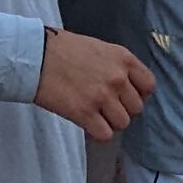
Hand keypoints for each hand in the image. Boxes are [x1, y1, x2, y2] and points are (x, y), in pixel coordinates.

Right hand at [33, 27, 154, 141]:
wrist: (33, 55)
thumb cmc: (62, 49)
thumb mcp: (99, 48)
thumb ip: (116, 66)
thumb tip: (126, 85)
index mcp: (123, 59)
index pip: (149, 85)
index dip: (139, 94)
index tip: (125, 97)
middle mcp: (117, 78)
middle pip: (136, 108)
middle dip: (122, 110)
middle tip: (105, 107)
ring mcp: (101, 96)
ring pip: (123, 123)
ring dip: (110, 123)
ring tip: (95, 116)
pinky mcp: (83, 112)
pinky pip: (105, 134)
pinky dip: (98, 134)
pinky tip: (88, 126)